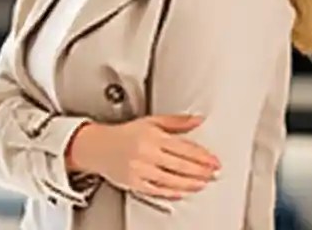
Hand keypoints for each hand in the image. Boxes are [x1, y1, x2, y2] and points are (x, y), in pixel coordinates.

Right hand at [66, 114, 219, 199]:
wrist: (97, 146)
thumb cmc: (124, 134)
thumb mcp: (150, 121)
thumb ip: (176, 122)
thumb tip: (198, 119)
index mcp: (152, 136)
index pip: (184, 148)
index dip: (203, 156)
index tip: (214, 161)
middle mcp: (146, 153)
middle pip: (181, 165)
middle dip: (201, 171)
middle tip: (213, 173)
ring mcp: (140, 169)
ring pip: (172, 180)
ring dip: (191, 184)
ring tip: (203, 183)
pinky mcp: (134, 182)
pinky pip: (157, 190)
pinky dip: (172, 192)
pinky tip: (182, 191)